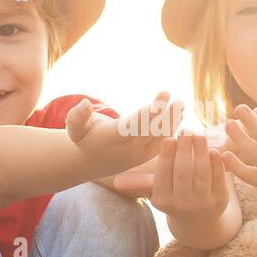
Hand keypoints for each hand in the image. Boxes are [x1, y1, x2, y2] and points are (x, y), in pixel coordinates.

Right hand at [67, 91, 181, 176]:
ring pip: (160, 136)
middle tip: (169, 94)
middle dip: (161, 113)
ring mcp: (141, 155)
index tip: (157, 103)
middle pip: (149, 131)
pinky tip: (181, 111)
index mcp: (111, 141)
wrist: (92, 163)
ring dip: (172, 119)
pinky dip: (174, 126)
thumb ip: (77, 116)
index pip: (131, 128)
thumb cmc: (84, 138)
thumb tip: (84, 103)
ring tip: (181, 102)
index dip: (145, 116)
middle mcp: (129, 151)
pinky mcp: (149, 156)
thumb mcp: (75, 128)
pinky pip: (165, 141)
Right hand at [148, 133, 229, 229]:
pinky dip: (216, 163)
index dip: (167, 155)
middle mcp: (182, 205)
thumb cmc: (173, 197)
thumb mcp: (156, 191)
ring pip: (201, 173)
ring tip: (198, 135)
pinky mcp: (220, 201)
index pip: (163, 174)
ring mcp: (202, 204)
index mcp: (163, 201)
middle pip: (183, 172)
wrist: (198, 222)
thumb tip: (115, 181)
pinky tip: (213, 149)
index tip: (169, 138)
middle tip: (185, 130)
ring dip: (200, 151)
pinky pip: (218, 178)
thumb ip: (139, 182)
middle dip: (184, 149)